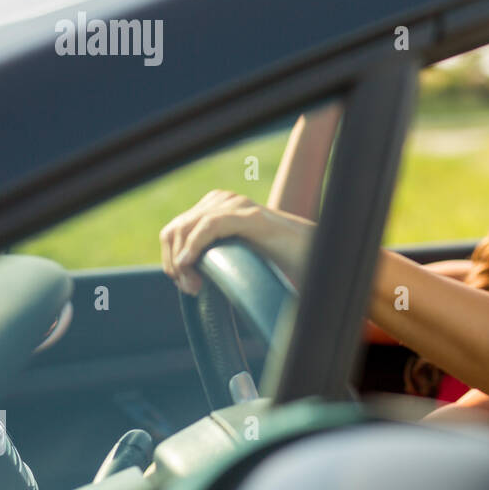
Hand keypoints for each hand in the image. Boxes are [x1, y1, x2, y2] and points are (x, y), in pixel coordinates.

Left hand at [159, 190, 313, 294]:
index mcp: (219, 207)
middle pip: (176, 228)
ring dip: (183, 260)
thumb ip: (214, 255)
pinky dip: (194, 247)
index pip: (175, 229)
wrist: (317, 258)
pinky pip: (210, 226)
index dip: (171, 258)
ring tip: (194, 286)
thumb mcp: (238, 256)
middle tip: (190, 288)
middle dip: (174, 262)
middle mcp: (226, 200)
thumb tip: (182, 273)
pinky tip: (192, 266)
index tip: (186, 285)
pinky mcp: (250, 216)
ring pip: (186, 227)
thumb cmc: (281, 262)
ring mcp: (238, 205)